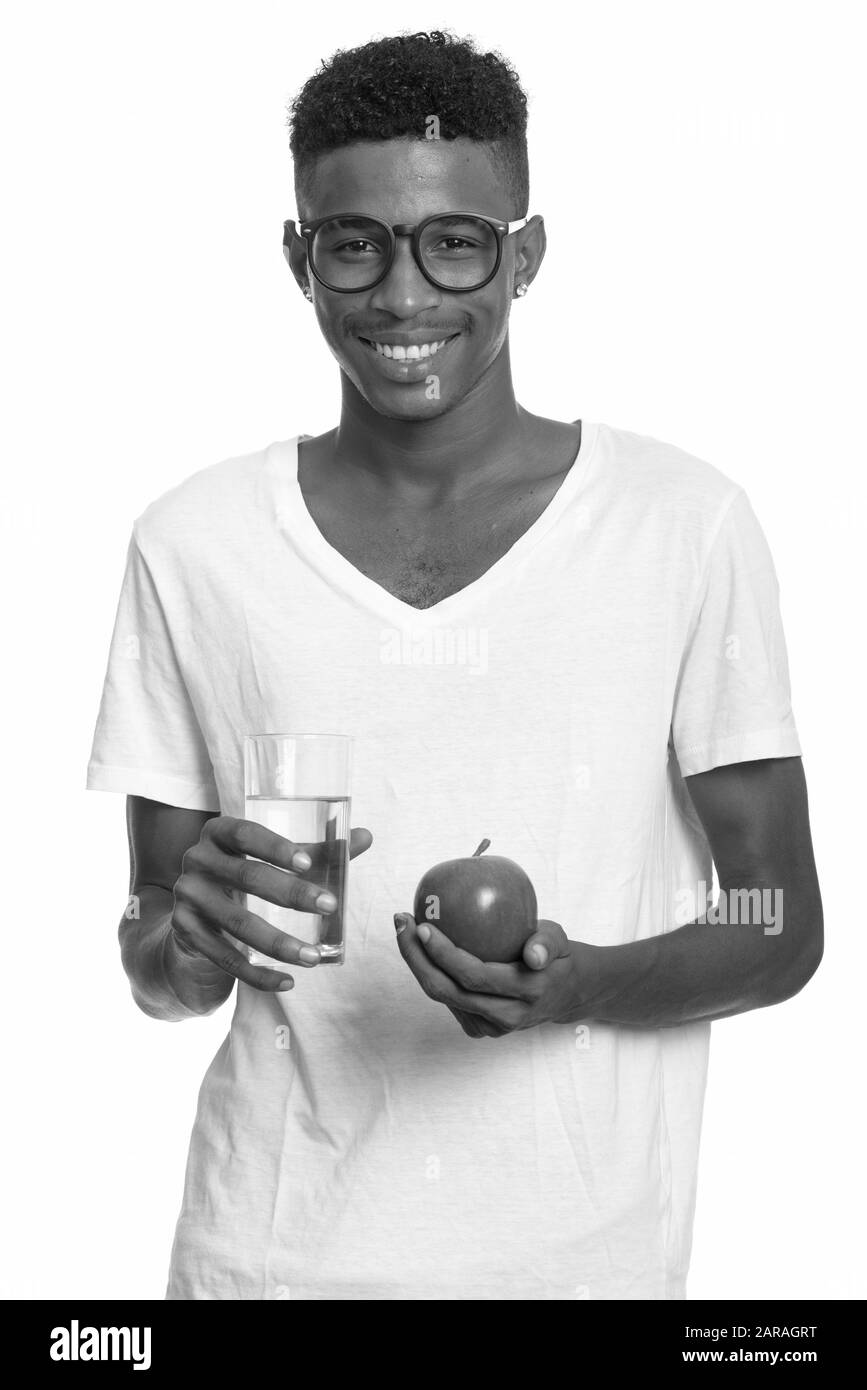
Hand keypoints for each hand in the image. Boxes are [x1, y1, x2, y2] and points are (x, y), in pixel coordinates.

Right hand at [169, 814, 371, 991]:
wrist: (194, 910)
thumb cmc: (246, 875)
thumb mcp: (273, 859)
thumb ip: (317, 849)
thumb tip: (364, 836)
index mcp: (219, 833)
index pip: (245, 833)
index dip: (275, 847)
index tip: (309, 862)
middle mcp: (197, 860)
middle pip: (246, 877)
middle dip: (291, 894)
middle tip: (329, 907)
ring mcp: (187, 896)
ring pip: (237, 922)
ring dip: (278, 943)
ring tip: (313, 958)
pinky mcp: (184, 931)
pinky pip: (224, 957)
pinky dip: (257, 974)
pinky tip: (286, 982)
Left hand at [393, 912, 580, 1036]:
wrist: (566, 994)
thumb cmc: (556, 957)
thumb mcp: (559, 940)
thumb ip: (547, 943)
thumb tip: (533, 954)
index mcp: (526, 993)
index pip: (474, 976)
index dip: (443, 954)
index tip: (422, 926)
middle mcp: (506, 1016)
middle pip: (447, 990)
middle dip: (416, 957)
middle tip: (402, 923)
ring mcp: (491, 1027)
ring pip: (442, 997)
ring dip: (417, 963)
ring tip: (405, 928)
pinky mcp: (479, 1027)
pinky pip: (447, 999)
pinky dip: (430, 972)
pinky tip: (419, 946)